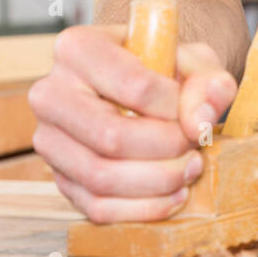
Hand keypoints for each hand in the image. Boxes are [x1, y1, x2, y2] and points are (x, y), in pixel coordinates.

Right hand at [28, 25, 236, 222]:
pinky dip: (143, 208)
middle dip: (166, 149)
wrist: (139, 92)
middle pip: (111, 136)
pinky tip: (173, 194)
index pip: (133, 84)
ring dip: (158, 181)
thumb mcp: (194, 62)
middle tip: (195, 147)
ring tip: (190, 169)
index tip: (191, 111)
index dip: (174, 107)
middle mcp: (50, 93)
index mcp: (77, 48)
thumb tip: (199, 122)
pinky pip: (97, 207)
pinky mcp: (60, 178)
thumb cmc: (163, 72)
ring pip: (101, 177)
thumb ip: (209, 83)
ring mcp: (49, 140)